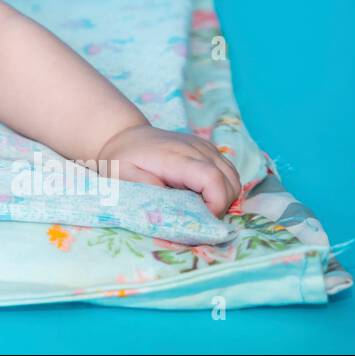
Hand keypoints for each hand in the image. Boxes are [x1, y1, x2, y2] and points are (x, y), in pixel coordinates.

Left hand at [96, 125, 241, 217]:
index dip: (215, 204)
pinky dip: (223, 188)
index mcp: (174, 157)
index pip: (211, 178)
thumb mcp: (121, 176)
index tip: (201, 219)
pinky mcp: (208, 149)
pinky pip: (228, 172)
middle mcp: (195, 148)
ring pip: (233, 178)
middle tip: (197, 217)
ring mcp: (204, 147)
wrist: (123, 135)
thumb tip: (170, 207)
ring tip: (198, 207)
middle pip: (229, 181)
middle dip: (220, 206)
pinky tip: (202, 195)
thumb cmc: (121, 160)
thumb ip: (144, 189)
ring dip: (224, 198)